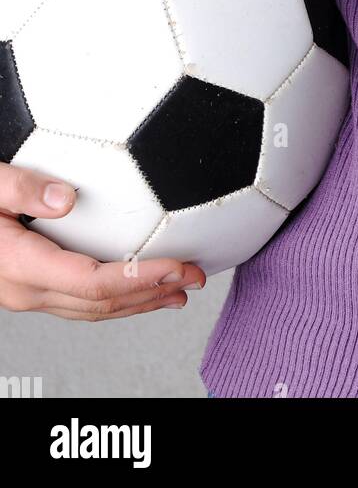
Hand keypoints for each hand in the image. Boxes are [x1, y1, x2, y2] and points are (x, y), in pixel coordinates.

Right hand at [0, 162, 205, 318]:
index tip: (179, 265)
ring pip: (92, 310)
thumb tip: (66, 195)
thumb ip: (21, 186)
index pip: (94, 283)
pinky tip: (137, 288)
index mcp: (20, 265)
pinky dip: (115, 297)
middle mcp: (25, 290)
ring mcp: (25, 294)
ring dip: (139, 302)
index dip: (141, 278)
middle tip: (197, 278)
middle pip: (100, 303)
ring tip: (180, 292)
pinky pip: (79, 301)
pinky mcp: (27, 288)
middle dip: (152, 293)